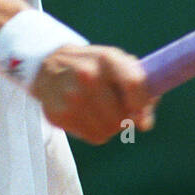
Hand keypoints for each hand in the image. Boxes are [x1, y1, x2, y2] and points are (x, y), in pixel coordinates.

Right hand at [31, 45, 157, 144]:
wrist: (49, 68)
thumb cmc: (93, 67)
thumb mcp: (116, 63)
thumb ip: (139, 86)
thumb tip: (145, 123)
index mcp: (106, 58)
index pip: (134, 83)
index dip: (143, 104)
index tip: (142, 114)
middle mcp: (87, 75)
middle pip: (122, 115)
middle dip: (125, 117)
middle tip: (118, 110)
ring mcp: (71, 96)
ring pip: (109, 130)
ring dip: (111, 126)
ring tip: (101, 111)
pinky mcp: (59, 114)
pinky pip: (93, 136)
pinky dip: (96, 130)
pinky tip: (87, 116)